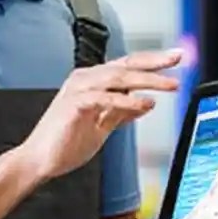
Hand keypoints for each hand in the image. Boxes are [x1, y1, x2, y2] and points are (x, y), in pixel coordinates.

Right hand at [20, 49, 180, 180]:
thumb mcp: (103, 125)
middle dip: (155, 61)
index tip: (175, 57)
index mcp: (93, 81)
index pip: (128, 65)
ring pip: (118, 77)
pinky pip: (104, 98)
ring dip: (147, 80)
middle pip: (126, 65)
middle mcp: (86, 79)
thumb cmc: (66, 141)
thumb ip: (123, 112)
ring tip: (169, 84)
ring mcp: (78, 89)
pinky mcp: (73, 105)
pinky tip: (145, 103)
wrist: (39, 160)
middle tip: (178, 58)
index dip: (152, 60)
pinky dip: (126, 100)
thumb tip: (148, 103)